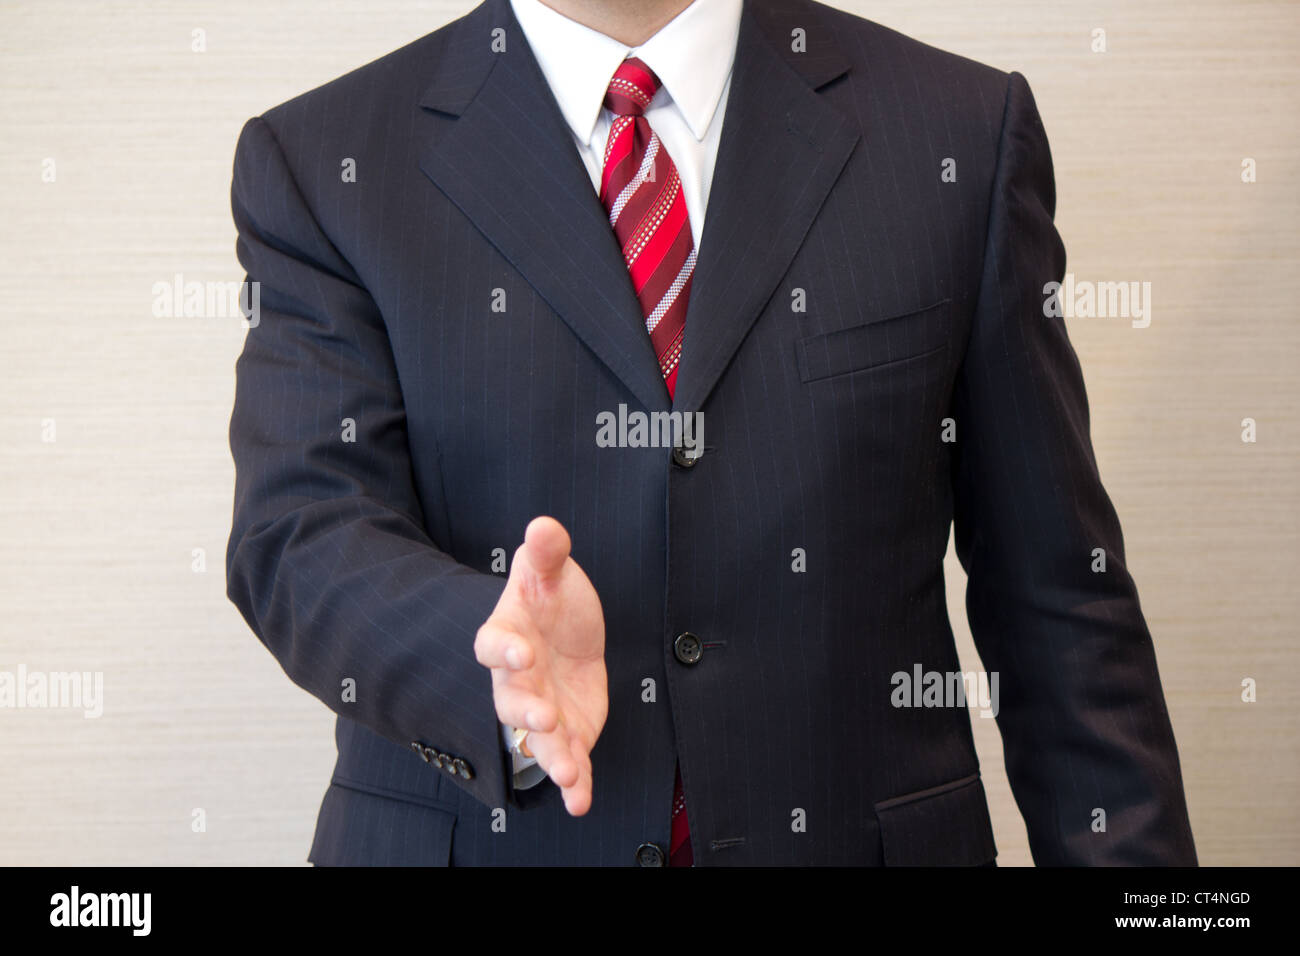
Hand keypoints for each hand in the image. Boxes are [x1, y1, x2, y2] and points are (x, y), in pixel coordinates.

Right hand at [474, 516, 607, 814]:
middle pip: (511, 701)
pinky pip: (567, 761)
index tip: (519, 652)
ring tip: (567, 772)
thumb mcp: (552, 570)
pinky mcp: (566, 734)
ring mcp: (539, 710)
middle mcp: (516, 680)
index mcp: (507, 636)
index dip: (503, 650)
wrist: (570, 636)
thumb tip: (544, 523)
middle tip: (543, 719)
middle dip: (526, 712)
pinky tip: (582, 799)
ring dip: (550, 756)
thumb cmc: (551, 601)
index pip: (493, 644)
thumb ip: (548, 552)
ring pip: (537, 740)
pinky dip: (575, 782)